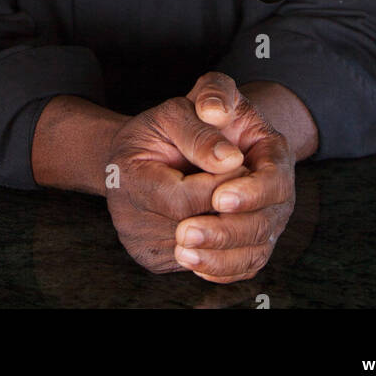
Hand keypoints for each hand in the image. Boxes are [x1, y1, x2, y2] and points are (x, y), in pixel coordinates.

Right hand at [105, 91, 249, 273]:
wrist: (131, 158)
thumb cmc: (156, 132)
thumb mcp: (175, 114)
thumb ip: (202, 135)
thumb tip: (232, 159)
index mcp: (128, 179)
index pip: (185, 200)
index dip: (222, 185)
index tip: (243, 165)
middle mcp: (129, 221)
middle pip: (195, 229)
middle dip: (229, 208)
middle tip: (247, 183)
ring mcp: (141, 246)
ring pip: (201, 249)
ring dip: (226, 225)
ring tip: (230, 196)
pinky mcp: (155, 260)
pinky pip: (198, 258)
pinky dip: (217, 240)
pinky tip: (217, 213)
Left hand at [173, 72, 295, 282]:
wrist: (196, 138)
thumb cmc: (205, 113)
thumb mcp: (209, 92)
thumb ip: (214, 94)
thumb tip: (215, 114)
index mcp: (273, 151)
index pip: (274, 179)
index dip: (251, 192)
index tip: (219, 197)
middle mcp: (276, 191)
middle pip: (265, 222)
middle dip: (227, 231)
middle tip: (186, 231)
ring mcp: (264, 219)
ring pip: (253, 250)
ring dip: (220, 256)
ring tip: (183, 251)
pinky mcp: (247, 241)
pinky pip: (242, 265)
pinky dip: (220, 269)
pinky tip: (194, 262)